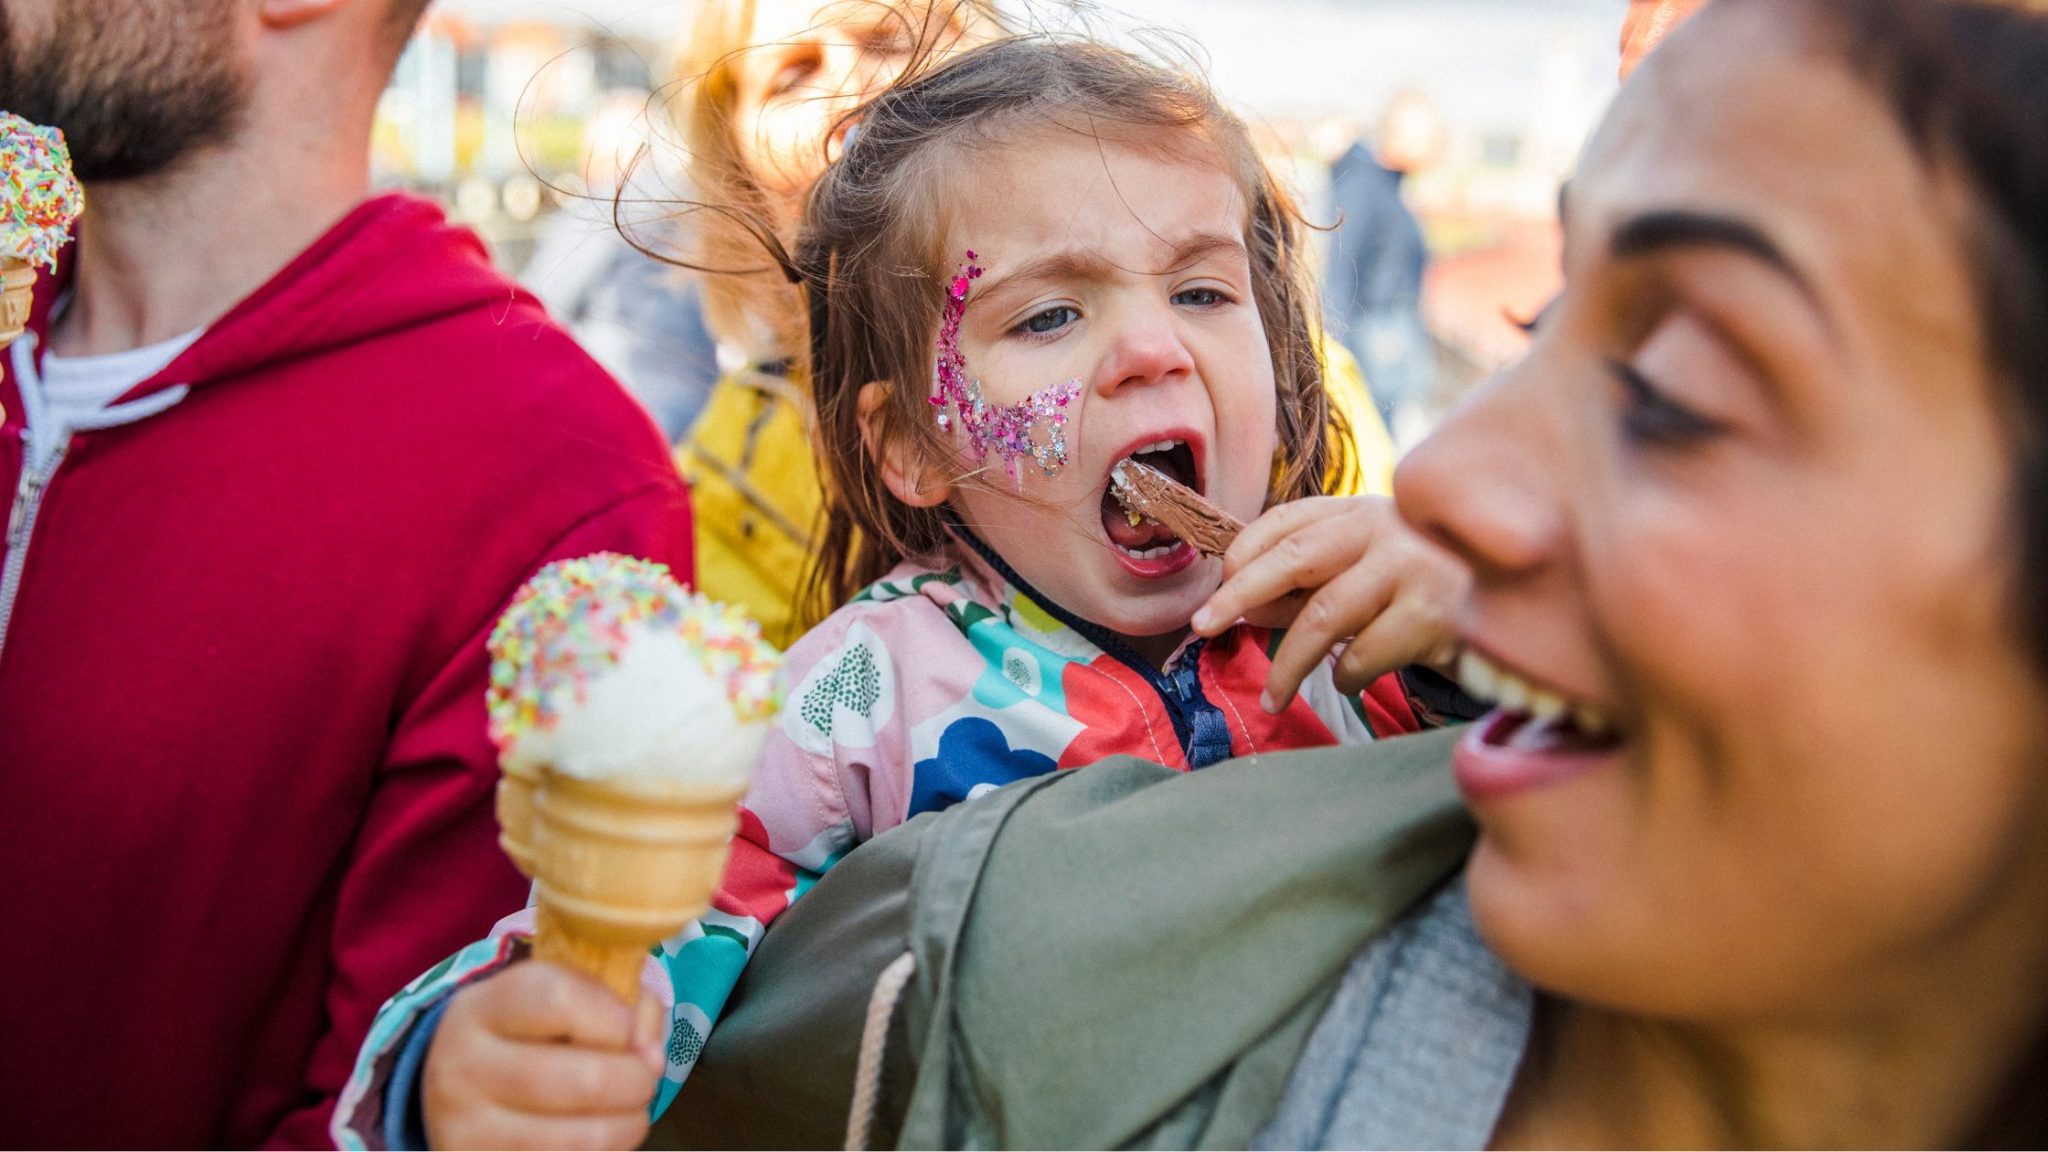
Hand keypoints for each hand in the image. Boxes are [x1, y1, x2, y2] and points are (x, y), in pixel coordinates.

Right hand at [423, 960, 666, 1149]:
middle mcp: (463, 1068)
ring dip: (627, 1127)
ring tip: (630, 1113)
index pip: (559, 999)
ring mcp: (467, 1130)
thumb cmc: (528, 1035)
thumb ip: (617, 1004)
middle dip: (635, 1081)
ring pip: (579, 1139)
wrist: (457, 1089)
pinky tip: (600, 1138)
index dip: (616, 1016)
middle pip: (584, 1080)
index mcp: (481, 1007)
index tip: (631, 1028)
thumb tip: (649, 1057)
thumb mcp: (559, 997)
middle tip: (643, 1079)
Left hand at [1191, 496, 1467, 711]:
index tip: (1215, 590)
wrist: (1522, 604)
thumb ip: (1309, 583)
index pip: (1287, 521)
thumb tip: (1237, 606)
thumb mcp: (1368, 571)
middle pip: (1293, 557)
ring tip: (1271, 698)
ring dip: (1287, 664)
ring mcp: (1411, 567)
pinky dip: (1347, 674)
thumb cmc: (1428, 589)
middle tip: (1202, 626)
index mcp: (1362, 509)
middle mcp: (1385, 528)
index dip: (1244, 554)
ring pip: (1322, 616)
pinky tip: (1349, 680)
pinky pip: (1364, 654)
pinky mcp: (1433, 614)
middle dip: (1239, 594)